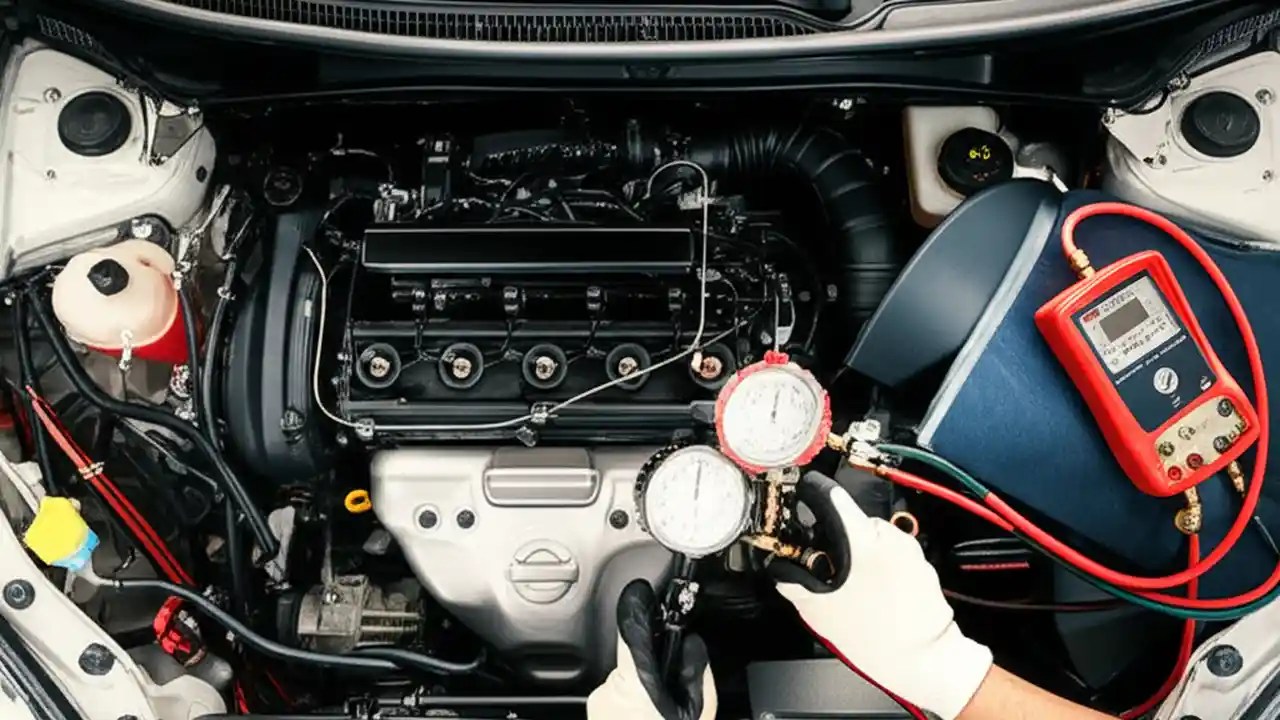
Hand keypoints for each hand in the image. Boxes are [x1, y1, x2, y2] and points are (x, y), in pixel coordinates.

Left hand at [587, 580, 716, 719]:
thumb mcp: (699, 709)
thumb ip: (695, 671)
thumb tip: (690, 646)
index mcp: (640, 682)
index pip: (633, 629)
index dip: (638, 609)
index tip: (640, 591)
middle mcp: (612, 689)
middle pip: (634, 658)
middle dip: (651, 665)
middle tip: (670, 691)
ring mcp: (600, 703)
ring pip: (625, 681)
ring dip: (640, 689)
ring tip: (658, 714)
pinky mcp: (595, 713)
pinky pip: (615, 698)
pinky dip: (629, 705)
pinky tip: (644, 717)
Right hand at [767, 472, 992, 719]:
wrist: (925, 662)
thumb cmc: (878, 639)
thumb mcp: (819, 612)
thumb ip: (794, 584)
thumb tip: (782, 572)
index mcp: (863, 541)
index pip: (833, 496)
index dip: (814, 494)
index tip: (805, 495)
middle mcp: (891, 539)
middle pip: (855, 522)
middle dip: (842, 541)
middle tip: (833, 571)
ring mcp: (912, 553)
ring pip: (877, 540)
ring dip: (864, 555)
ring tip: (858, 590)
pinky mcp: (924, 567)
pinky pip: (895, 557)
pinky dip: (884, 570)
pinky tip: (878, 597)